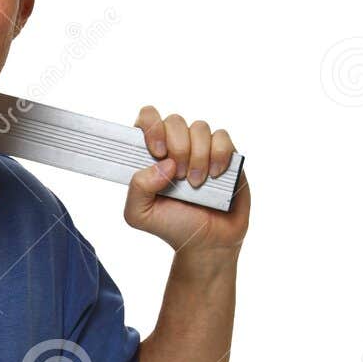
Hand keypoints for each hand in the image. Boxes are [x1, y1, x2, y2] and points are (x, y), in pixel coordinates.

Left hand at [124, 106, 250, 258]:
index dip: (151, 127)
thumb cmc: (172, 226)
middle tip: (179, 177)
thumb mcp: (139, 214)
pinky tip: (216, 175)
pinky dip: (219, 155)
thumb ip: (137, 188)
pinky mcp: (225, 154)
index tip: (157, 151)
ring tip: (196, 184)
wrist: (208, 243)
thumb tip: (163, 164)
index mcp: (151, 155)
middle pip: (174, 120)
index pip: (147, 118)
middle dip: (177, 148)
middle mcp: (176, 145)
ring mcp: (201, 147)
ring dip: (198, 156)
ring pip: (200, 127)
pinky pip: (223, 137)